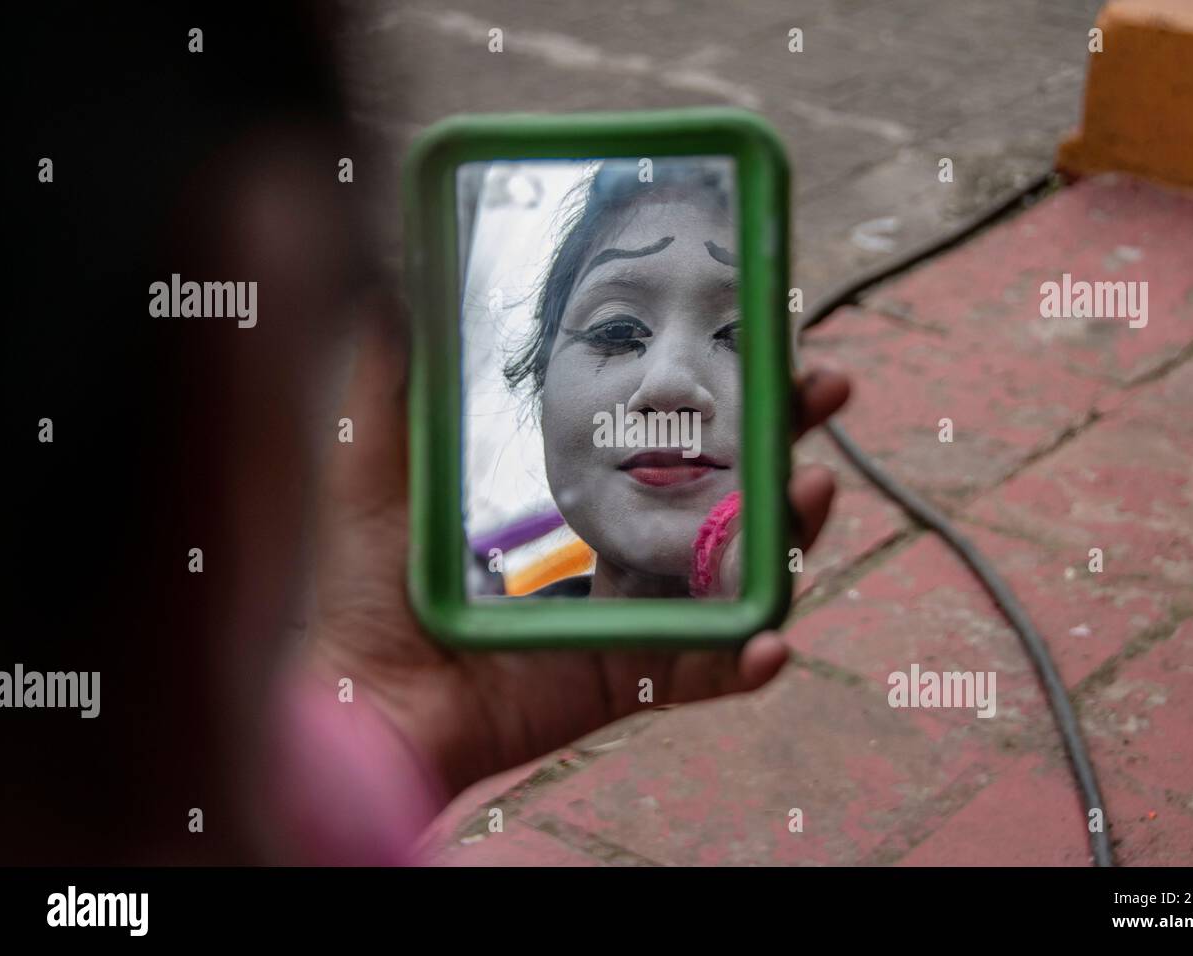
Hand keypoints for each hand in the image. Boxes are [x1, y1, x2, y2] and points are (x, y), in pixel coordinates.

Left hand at [303, 302, 849, 806]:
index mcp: (591, 492)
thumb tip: (393, 278)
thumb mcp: (383, 459)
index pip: (681, 428)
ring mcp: (644, 614)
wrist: (367, 692)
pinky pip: (710, 673)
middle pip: (736, 485)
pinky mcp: (637, 677)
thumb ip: (394, 374)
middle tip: (825, 387)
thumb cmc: (372, 580)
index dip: (730, 382)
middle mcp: (632, 546)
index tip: (770, 330)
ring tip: (810, 488)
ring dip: (794, 531)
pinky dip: (748, 660)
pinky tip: (772, 640)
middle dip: (790, 433)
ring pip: (745, 569)